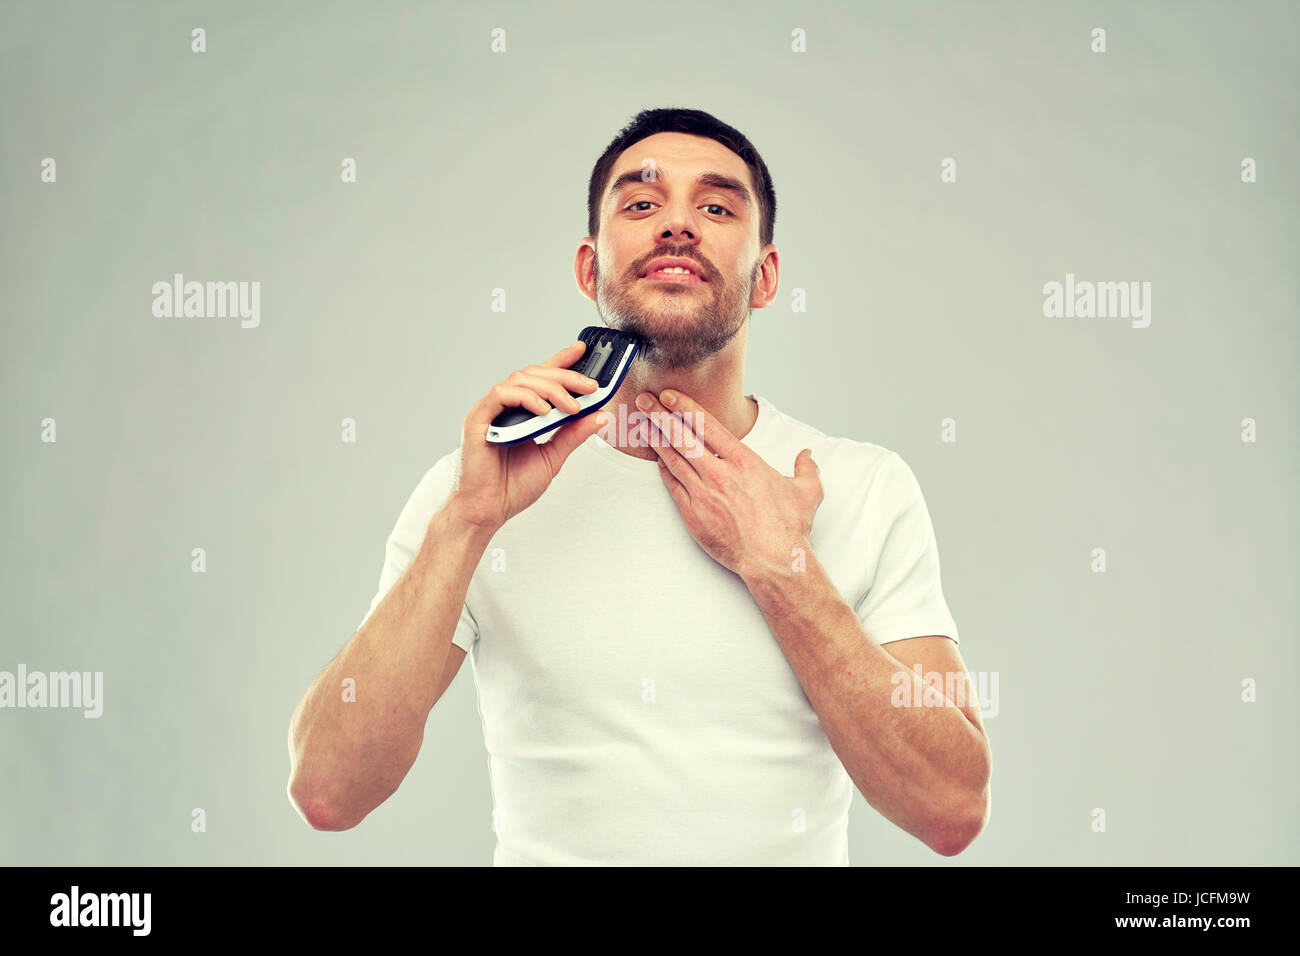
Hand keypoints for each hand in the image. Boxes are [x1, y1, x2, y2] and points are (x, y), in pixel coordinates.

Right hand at [449, 340, 608, 532]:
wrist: (488, 511)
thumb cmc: (512, 486)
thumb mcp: (553, 456)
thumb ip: (573, 434)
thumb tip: (600, 415)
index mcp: (521, 412)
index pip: (541, 378)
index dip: (561, 361)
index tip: (582, 349)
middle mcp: (505, 406)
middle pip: (534, 375)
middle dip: (566, 376)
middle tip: (590, 387)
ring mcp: (490, 411)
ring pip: (520, 380)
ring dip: (551, 388)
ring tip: (571, 406)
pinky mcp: (477, 419)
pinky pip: (501, 395)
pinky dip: (526, 398)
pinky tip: (544, 411)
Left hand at [633, 389, 822, 579]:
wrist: (773, 560)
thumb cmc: (788, 527)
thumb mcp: (806, 491)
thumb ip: (806, 468)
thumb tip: (808, 455)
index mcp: (744, 461)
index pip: (708, 425)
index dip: (685, 407)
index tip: (669, 396)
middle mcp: (720, 474)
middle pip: (683, 437)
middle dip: (660, 416)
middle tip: (644, 402)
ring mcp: (704, 495)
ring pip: (674, 460)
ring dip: (657, 440)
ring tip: (642, 425)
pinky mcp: (694, 515)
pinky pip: (673, 487)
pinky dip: (664, 470)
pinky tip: (658, 460)